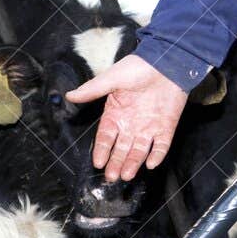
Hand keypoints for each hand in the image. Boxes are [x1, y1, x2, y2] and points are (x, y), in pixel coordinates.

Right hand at [67, 55, 188, 181]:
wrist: (167, 60)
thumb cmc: (138, 67)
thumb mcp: (112, 78)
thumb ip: (92, 90)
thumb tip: (69, 96)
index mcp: (115, 114)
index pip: (106, 137)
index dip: (102, 150)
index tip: (98, 163)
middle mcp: (130, 124)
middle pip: (121, 149)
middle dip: (116, 163)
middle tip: (111, 177)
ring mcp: (148, 127)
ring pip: (139, 151)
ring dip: (133, 163)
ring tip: (126, 175)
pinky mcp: (166, 127)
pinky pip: (161, 145)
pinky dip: (157, 155)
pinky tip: (150, 164)